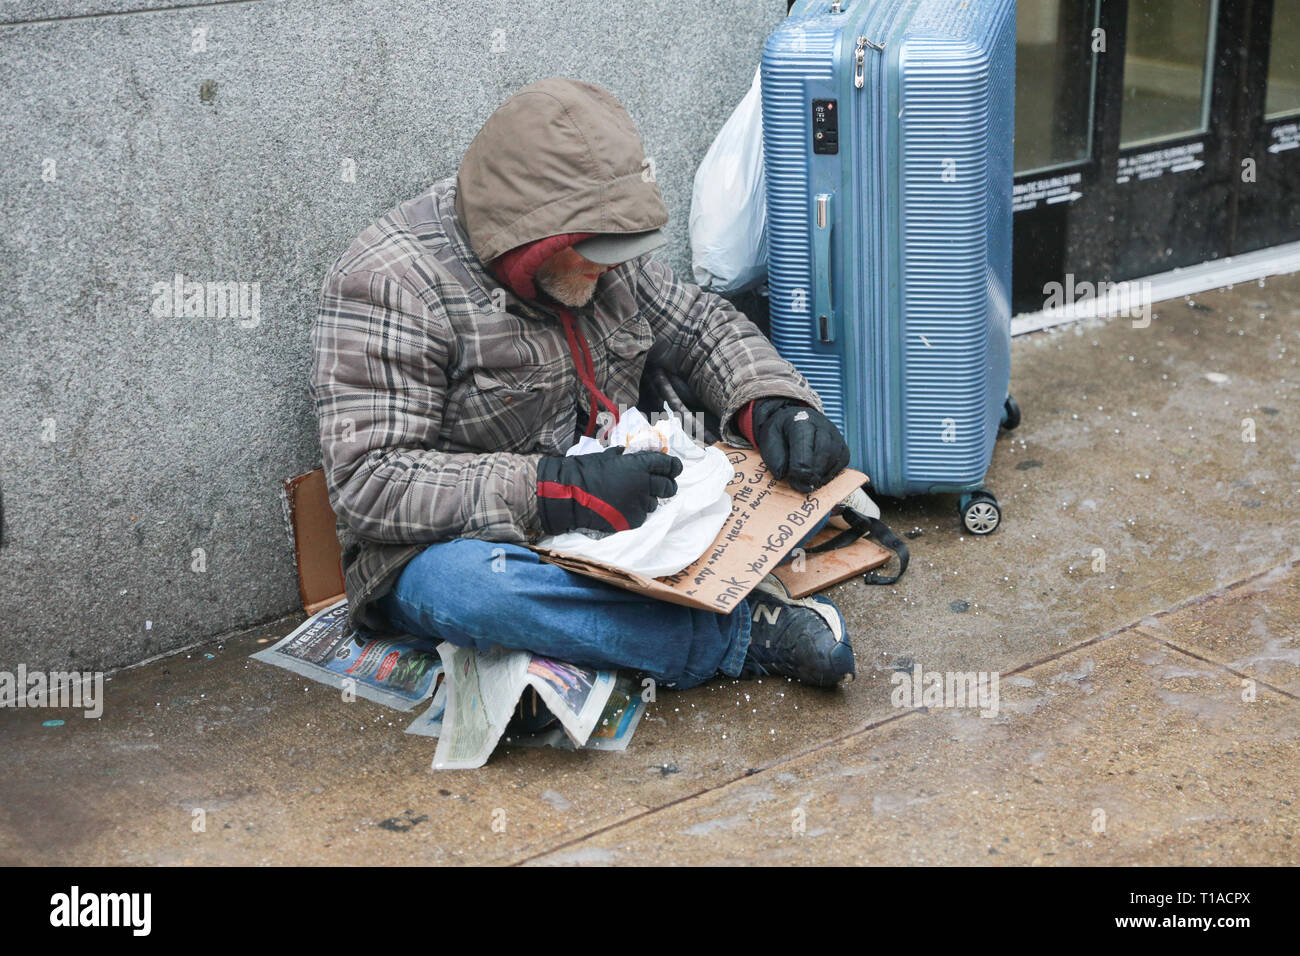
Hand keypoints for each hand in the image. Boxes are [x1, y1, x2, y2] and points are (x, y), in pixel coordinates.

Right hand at [536, 446, 682, 533]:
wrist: (569, 495)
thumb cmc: (585, 472)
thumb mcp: (609, 456)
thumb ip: (628, 457)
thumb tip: (639, 454)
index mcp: (640, 465)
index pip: (669, 465)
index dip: (673, 466)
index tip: (673, 468)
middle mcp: (644, 484)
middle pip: (669, 487)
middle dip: (666, 485)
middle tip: (659, 484)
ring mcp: (639, 504)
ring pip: (655, 503)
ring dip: (647, 499)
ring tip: (630, 496)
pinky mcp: (632, 521)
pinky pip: (642, 516)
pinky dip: (636, 512)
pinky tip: (622, 507)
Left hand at [751, 397, 850, 492]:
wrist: (793, 421)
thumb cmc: (781, 432)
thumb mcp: (768, 440)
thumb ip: (774, 458)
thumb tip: (783, 475)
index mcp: (801, 422)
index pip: (805, 449)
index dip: (798, 470)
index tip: (791, 478)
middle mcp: (823, 426)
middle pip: (824, 452)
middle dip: (812, 474)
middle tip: (801, 485)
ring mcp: (835, 436)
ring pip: (835, 459)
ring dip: (821, 475)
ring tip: (807, 481)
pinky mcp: (842, 447)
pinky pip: (841, 464)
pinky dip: (829, 474)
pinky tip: (817, 476)